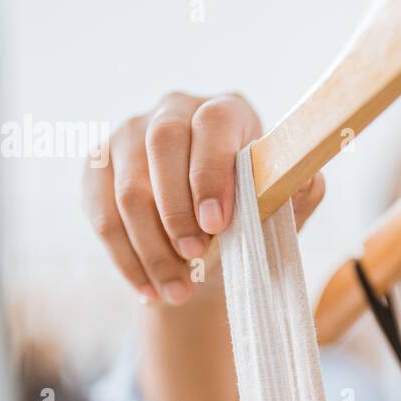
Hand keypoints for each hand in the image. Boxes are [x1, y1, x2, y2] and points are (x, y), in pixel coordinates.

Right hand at [83, 91, 324, 303]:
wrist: (209, 246)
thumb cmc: (252, 217)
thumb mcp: (285, 209)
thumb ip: (300, 193)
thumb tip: (302, 179)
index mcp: (227, 110)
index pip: (213, 123)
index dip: (211, 171)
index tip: (217, 223)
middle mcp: (174, 109)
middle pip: (162, 144)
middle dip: (176, 209)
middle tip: (195, 257)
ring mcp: (130, 133)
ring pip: (128, 189)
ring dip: (151, 248)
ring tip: (177, 291)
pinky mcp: (98, 166)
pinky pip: (101, 214)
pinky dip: (125, 258)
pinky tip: (148, 289)